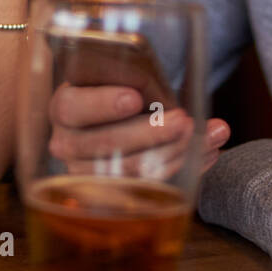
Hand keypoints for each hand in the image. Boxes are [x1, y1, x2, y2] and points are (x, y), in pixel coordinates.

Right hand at [48, 80, 230, 179]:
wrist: (109, 119)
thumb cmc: (115, 92)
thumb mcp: (116, 79)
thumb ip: (142, 78)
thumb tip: (186, 86)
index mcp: (64, 106)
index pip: (72, 107)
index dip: (102, 104)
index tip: (134, 98)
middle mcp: (67, 143)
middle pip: (106, 144)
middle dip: (150, 133)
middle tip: (183, 121)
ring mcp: (86, 173)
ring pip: (129, 170)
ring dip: (173, 152)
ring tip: (206, 137)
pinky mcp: (111, 192)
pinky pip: (148, 186)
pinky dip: (183, 166)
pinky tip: (207, 152)